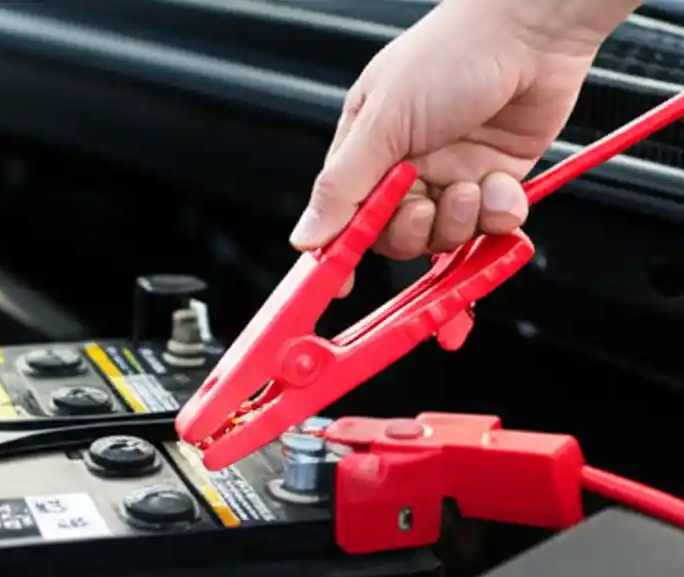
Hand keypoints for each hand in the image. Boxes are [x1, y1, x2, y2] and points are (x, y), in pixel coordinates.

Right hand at [289, 0, 638, 293]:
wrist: (533, 30)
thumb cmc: (452, 51)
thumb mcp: (383, 121)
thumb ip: (343, 186)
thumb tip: (306, 236)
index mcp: (367, 147)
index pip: (345, 214)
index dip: (342, 251)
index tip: (342, 283)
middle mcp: (408, 165)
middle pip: (395, 235)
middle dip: (413, 230)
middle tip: (426, 206)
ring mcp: (454, 173)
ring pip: (445, 235)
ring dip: (461, 220)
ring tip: (472, 185)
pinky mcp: (498, 178)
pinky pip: (492, 223)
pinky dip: (499, 210)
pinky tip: (501, 181)